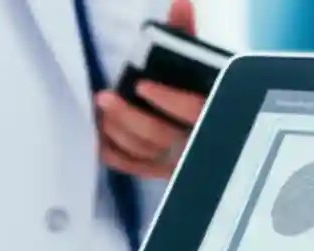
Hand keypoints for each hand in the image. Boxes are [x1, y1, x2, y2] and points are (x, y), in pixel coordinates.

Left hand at [96, 0, 206, 178]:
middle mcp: (196, 141)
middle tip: (105, 98)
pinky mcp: (160, 171)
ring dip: (119, 132)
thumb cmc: (199, 88)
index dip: (168, 101)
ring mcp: (177, 161)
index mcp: (211, 110)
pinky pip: (134, 168)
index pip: (193, 112)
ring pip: (145, 153)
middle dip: (130, 118)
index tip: (142, 86)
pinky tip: (102, 136)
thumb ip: (186, 34)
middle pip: (162, 136)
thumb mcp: (198, 61)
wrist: (206, 125)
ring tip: (102, 112)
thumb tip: (180, 4)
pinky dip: (115, 154)